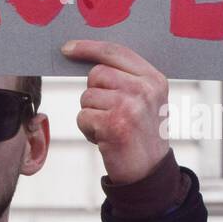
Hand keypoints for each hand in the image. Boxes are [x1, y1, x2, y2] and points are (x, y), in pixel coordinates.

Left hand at [63, 38, 168, 184]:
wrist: (150, 173)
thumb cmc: (141, 134)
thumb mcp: (146, 100)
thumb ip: (126, 77)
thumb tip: (85, 56)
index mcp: (154, 79)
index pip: (116, 52)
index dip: (89, 47)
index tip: (68, 48)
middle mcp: (144, 90)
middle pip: (97, 73)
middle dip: (95, 93)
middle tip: (110, 113)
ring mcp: (130, 106)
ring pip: (87, 96)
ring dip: (91, 114)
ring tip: (111, 128)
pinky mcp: (114, 125)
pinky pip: (83, 116)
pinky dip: (88, 130)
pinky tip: (106, 139)